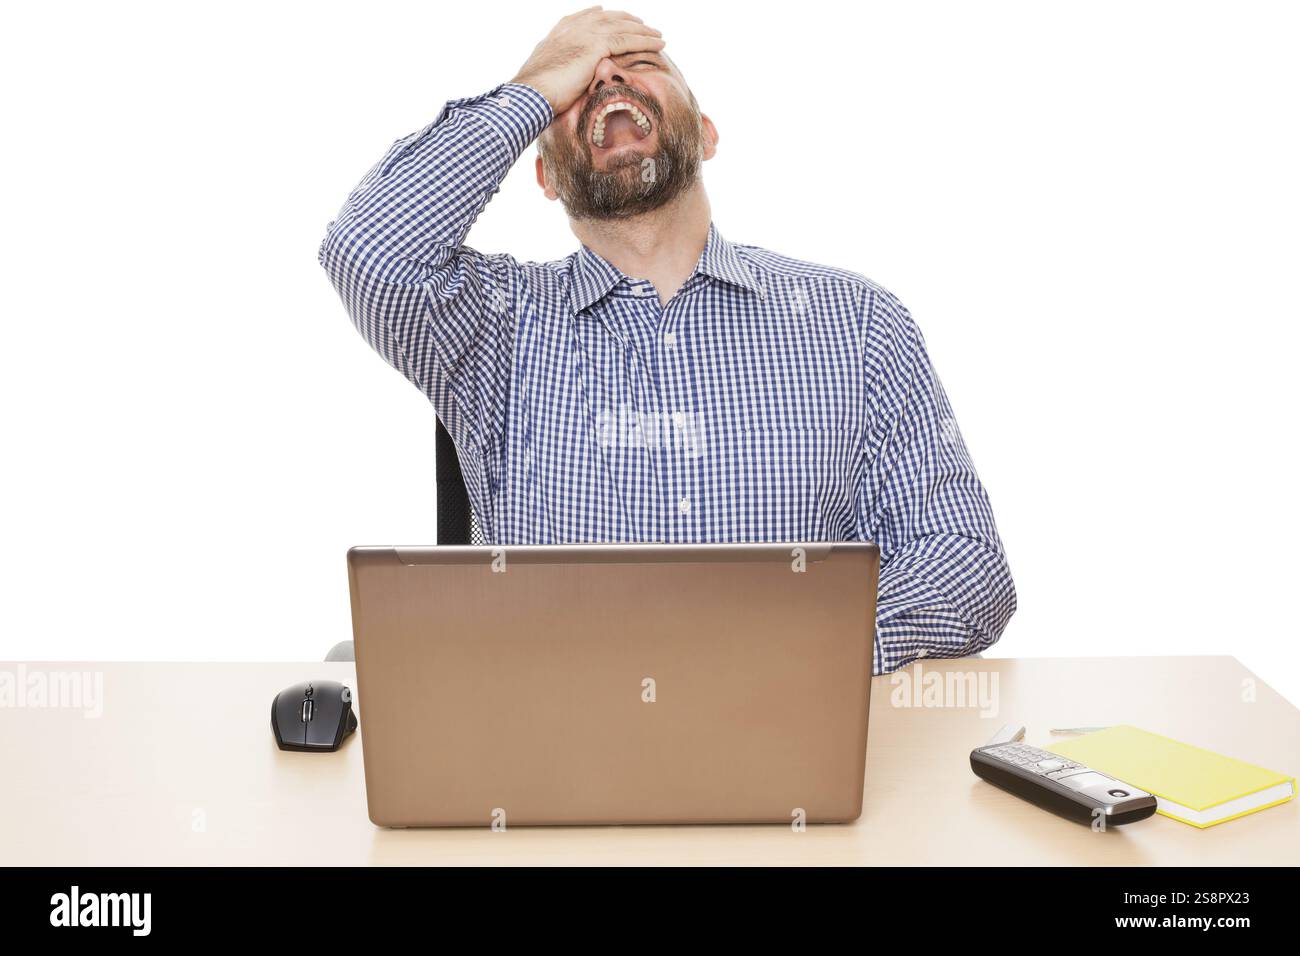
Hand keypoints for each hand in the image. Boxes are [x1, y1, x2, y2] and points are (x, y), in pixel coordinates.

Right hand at [511, 6, 663, 114]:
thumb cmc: (533, 94)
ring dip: (643, 31)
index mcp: (559, 33)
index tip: (608, 15)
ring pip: (622, 27)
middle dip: (626, 20)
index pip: (583, 18)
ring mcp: (585, 34)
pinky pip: (629, 39)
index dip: (598, 16)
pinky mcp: (597, 45)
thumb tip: (555, 82)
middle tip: (642, 24)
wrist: (531, 94)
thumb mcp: (542, 77)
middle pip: (607, 18)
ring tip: (658, 36)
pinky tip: (659, 44)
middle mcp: (573, 28)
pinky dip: (646, 41)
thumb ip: (554, 72)